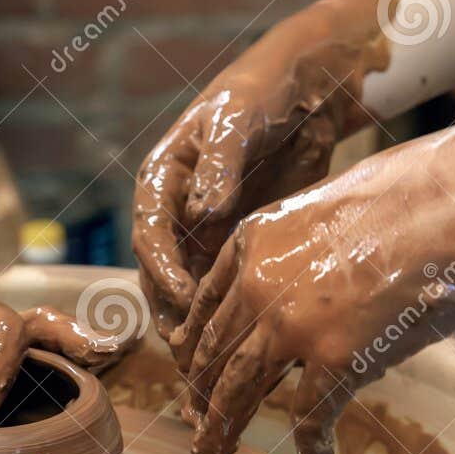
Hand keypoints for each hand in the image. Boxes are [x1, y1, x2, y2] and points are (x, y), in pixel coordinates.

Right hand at [132, 0, 389, 351]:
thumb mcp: (237, 120)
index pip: (150, 235)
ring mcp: (202, 236)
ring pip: (188, 293)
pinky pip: (223, 290)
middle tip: (191, 349)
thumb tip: (203, 211)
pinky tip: (240, 346)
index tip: (185, 297)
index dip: (163, 270)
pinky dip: (226, 319)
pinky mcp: (232, 248)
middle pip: (161, 276)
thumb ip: (219, 166)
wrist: (304, 92)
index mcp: (161, 182)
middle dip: (172, 313)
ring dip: (195, 327)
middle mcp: (174, 216)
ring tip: (209, 361)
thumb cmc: (261, 93)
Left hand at [176, 119, 454, 453]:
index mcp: (253, 241)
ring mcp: (290, 323)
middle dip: (199, 392)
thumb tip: (306, 293)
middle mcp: (257, 283)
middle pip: (213, 350)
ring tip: (213, 451)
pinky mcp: (333, 357)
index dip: (196, 344)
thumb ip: (300, 252)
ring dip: (223, 424)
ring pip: (238, 387)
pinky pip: (308, 412)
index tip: (193, 368)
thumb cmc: (417, 196)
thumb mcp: (329, 208)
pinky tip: (311, 453)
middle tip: (193, 421)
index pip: (206, 304)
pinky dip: (307, 437)